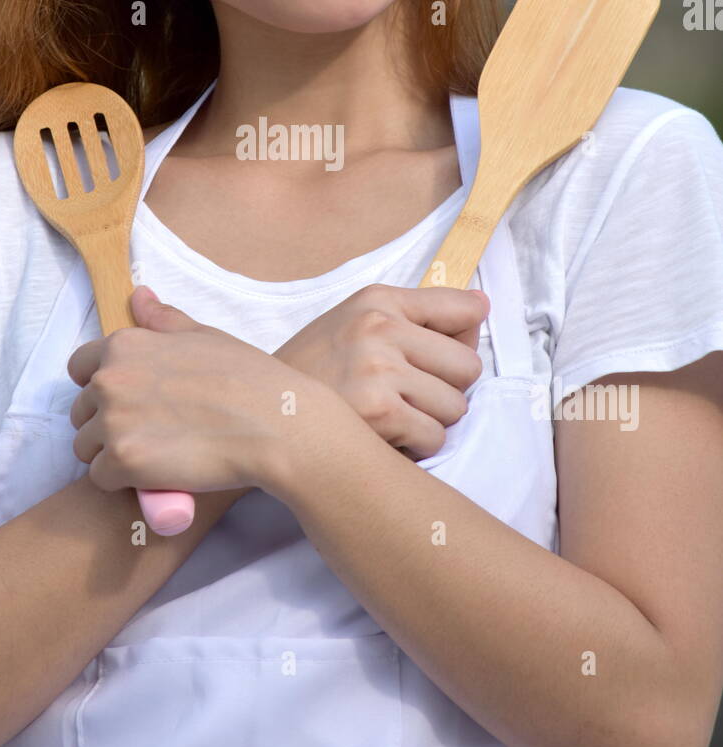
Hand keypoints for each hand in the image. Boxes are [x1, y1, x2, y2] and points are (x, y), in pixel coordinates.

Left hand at [66, 286, 328, 496]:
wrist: (273, 423)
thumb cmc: (245, 377)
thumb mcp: (202, 335)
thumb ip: (162, 320)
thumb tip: (138, 296)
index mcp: (124, 345)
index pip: (79, 368)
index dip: (102, 388)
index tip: (130, 403)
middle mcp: (109, 379)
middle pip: (81, 412)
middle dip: (107, 424)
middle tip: (152, 433)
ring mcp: (113, 420)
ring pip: (86, 447)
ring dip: (112, 455)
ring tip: (154, 455)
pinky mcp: (122, 460)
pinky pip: (100, 478)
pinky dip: (122, 483)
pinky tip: (155, 475)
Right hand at [274, 283, 488, 460]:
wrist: (264, 411)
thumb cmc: (318, 369)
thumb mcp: (357, 321)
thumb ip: (417, 314)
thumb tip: (482, 307)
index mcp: (378, 300)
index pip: (463, 309)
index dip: (463, 340)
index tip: (443, 355)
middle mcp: (379, 328)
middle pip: (468, 367)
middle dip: (448, 389)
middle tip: (410, 395)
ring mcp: (378, 370)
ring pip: (455, 407)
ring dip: (430, 421)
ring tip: (392, 415)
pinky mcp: (378, 414)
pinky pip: (434, 437)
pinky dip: (416, 446)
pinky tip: (384, 436)